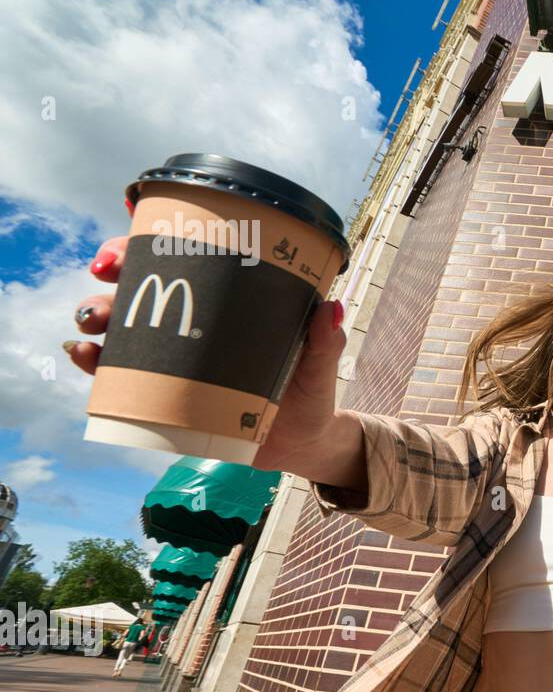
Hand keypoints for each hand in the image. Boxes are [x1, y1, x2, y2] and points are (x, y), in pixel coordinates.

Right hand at [67, 236, 352, 477]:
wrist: (302, 447)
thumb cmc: (311, 396)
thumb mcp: (319, 365)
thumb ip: (323, 341)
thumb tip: (329, 309)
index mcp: (228, 305)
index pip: (183, 260)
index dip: (147, 245)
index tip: (127, 248)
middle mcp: (195, 325)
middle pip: (141, 286)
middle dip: (113, 276)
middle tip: (106, 279)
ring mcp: (175, 361)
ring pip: (120, 326)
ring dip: (96, 316)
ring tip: (93, 323)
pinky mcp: (164, 397)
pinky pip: (117, 377)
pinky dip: (94, 363)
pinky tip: (84, 355)